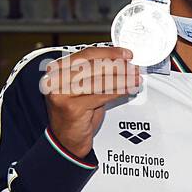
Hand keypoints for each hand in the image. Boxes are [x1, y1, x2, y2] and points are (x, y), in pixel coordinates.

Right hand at [42, 45, 140, 159]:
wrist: (67, 139)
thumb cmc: (77, 113)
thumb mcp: (84, 89)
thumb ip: (97, 74)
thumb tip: (122, 62)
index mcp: (57, 69)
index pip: (86, 55)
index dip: (109, 52)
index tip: (126, 54)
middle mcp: (55, 79)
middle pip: (93, 65)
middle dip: (118, 65)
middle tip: (134, 67)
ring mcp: (61, 93)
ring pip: (99, 80)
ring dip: (122, 78)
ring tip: (135, 78)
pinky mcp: (71, 107)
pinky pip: (101, 95)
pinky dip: (118, 91)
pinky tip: (128, 89)